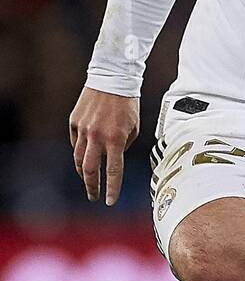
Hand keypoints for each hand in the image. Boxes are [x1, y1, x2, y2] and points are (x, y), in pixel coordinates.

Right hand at [69, 87, 139, 204]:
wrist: (112, 79)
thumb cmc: (128, 104)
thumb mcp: (134, 128)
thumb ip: (123, 146)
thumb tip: (112, 159)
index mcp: (116, 139)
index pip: (113, 171)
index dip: (111, 189)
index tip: (109, 201)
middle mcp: (97, 136)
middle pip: (89, 170)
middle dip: (92, 187)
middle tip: (94, 196)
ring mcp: (83, 129)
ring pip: (78, 159)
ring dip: (83, 173)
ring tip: (88, 180)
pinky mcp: (74, 122)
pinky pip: (75, 142)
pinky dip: (80, 151)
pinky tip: (85, 155)